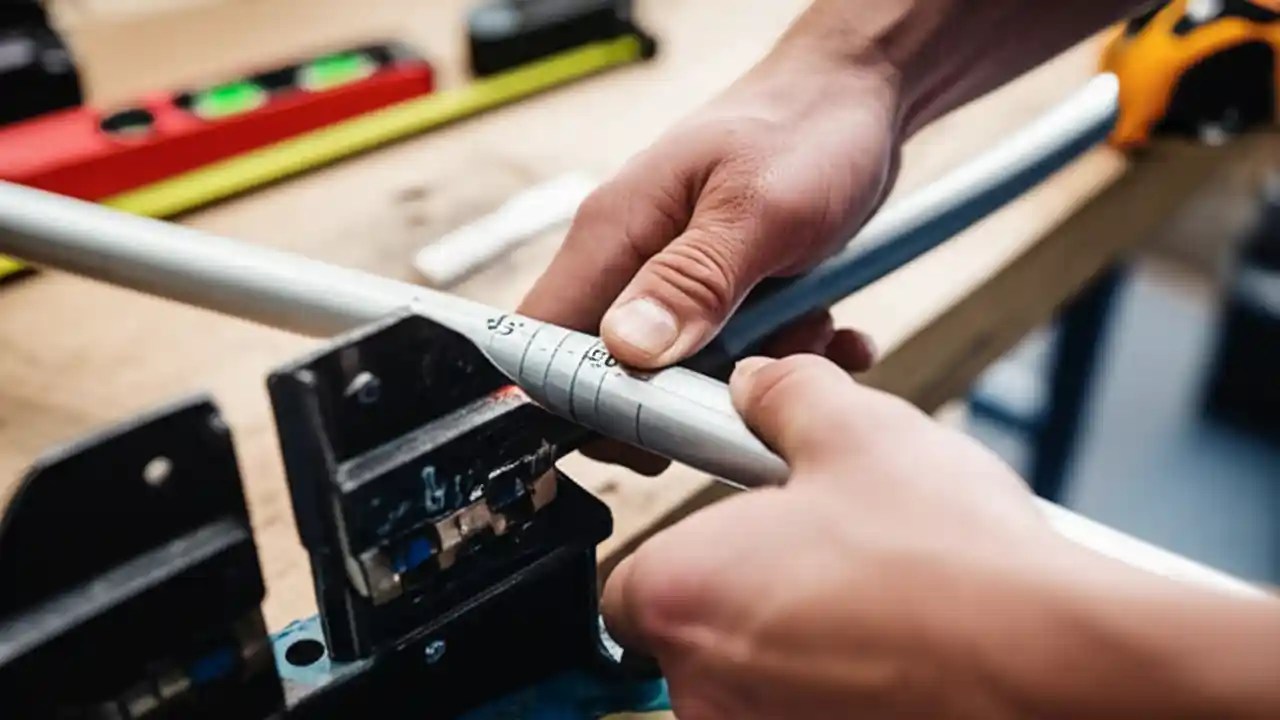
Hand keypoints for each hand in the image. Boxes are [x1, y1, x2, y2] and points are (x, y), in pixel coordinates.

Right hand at [518, 45, 899, 371]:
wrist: (858, 95)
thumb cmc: (807, 127)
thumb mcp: (759, 208)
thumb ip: (692, 281)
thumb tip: (627, 351)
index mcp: (613, 232)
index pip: (548, 342)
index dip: (582, 401)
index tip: (655, 424)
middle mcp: (633, 261)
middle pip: (618, 375)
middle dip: (692, 396)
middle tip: (756, 370)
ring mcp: (676, 280)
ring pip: (687, 375)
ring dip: (754, 372)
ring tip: (809, 329)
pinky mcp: (719, 294)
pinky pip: (735, 357)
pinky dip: (786, 357)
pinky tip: (831, 330)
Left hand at [601, 354, 1074, 718]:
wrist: (1059, 667)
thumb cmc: (954, 564)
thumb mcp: (856, 432)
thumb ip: (781, 397)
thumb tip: (758, 385)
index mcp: (681, 595)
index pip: (629, 583)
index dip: (685, 553)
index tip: (733, 539)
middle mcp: (699, 690)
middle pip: (692, 640)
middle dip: (746, 599)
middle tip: (818, 564)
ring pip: (749, 689)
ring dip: (791, 650)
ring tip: (871, 609)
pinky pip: (798, 718)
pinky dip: (830, 694)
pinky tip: (892, 658)